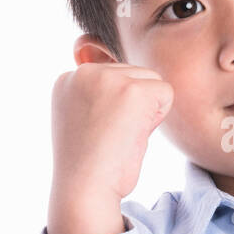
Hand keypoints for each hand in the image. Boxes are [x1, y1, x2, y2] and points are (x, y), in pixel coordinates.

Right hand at [47, 62, 173, 233]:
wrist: (84, 191)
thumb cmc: (87, 165)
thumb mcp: (84, 117)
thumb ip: (94, 87)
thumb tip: (87, 42)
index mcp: (68, 79)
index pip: (115, 78)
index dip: (116, 111)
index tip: (97, 134)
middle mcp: (83, 72)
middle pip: (136, 76)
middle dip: (133, 108)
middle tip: (110, 137)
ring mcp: (107, 78)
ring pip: (152, 83)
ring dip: (145, 112)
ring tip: (120, 136)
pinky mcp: (132, 90)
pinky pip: (165, 94)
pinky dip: (157, 118)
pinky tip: (131, 135)